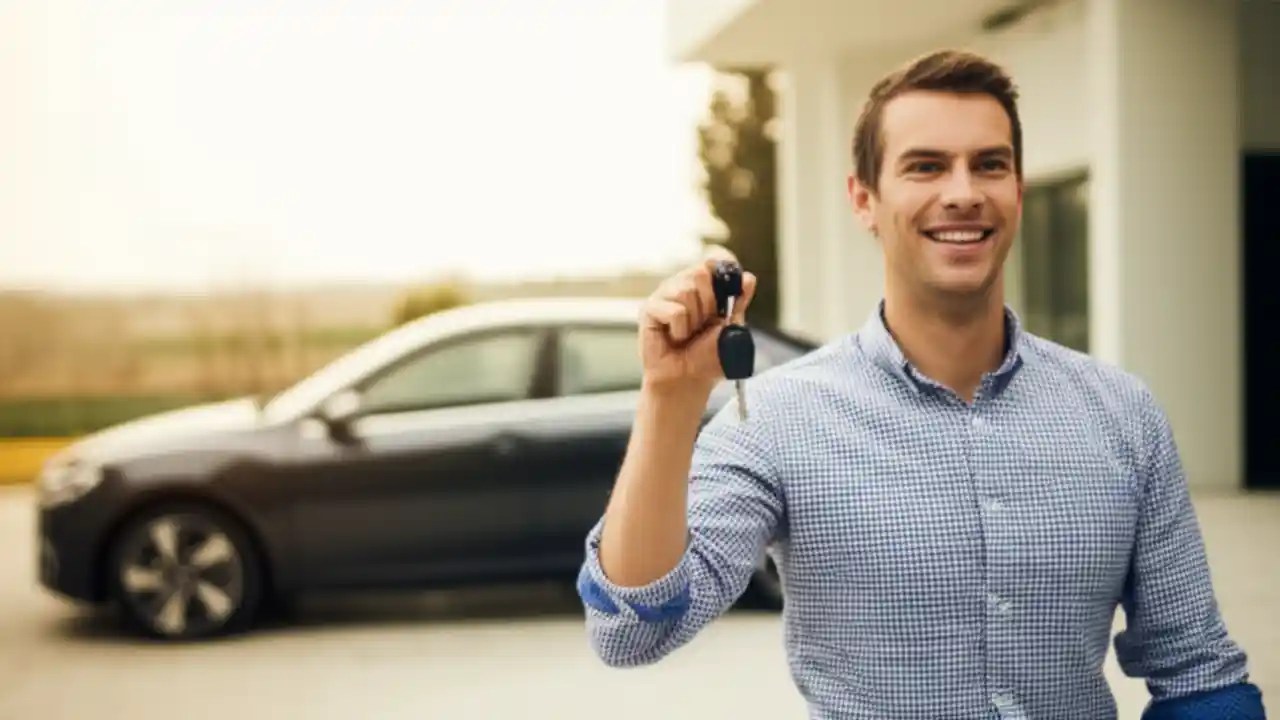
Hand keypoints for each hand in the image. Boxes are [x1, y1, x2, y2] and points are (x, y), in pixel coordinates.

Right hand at [639, 247, 756, 393]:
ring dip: (694, 319)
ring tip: (688, 333)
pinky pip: (675, 311)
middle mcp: (682, 285)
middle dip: (709, 303)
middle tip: (704, 324)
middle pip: (700, 272)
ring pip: (686, 290)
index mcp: (702, 286)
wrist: (688, 380)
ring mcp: (664, 295)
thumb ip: (739, 302)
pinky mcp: (649, 309)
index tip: (727, 293)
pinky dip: (681, 330)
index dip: (723, 271)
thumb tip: (748, 277)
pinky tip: (674, 338)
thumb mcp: (731, 328)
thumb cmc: (707, 356)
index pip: (714, 260)